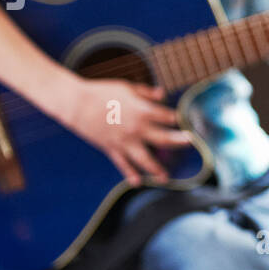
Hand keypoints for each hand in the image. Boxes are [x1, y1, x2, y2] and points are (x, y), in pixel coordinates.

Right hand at [50, 77, 192, 185]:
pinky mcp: (112, 149)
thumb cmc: (102, 92)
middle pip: (164, 139)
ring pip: (145, 159)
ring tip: (166, 178)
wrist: (76, 103)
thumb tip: (162, 94)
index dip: (180, 119)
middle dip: (180, 142)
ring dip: (157, 169)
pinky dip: (130, 174)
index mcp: (142, 111)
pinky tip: (138, 182)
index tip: (189, 122)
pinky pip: (123, 165)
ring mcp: (124, 141)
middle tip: (193, 145)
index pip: (168, 117)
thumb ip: (146, 93)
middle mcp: (137, 129)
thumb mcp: (127, 87)